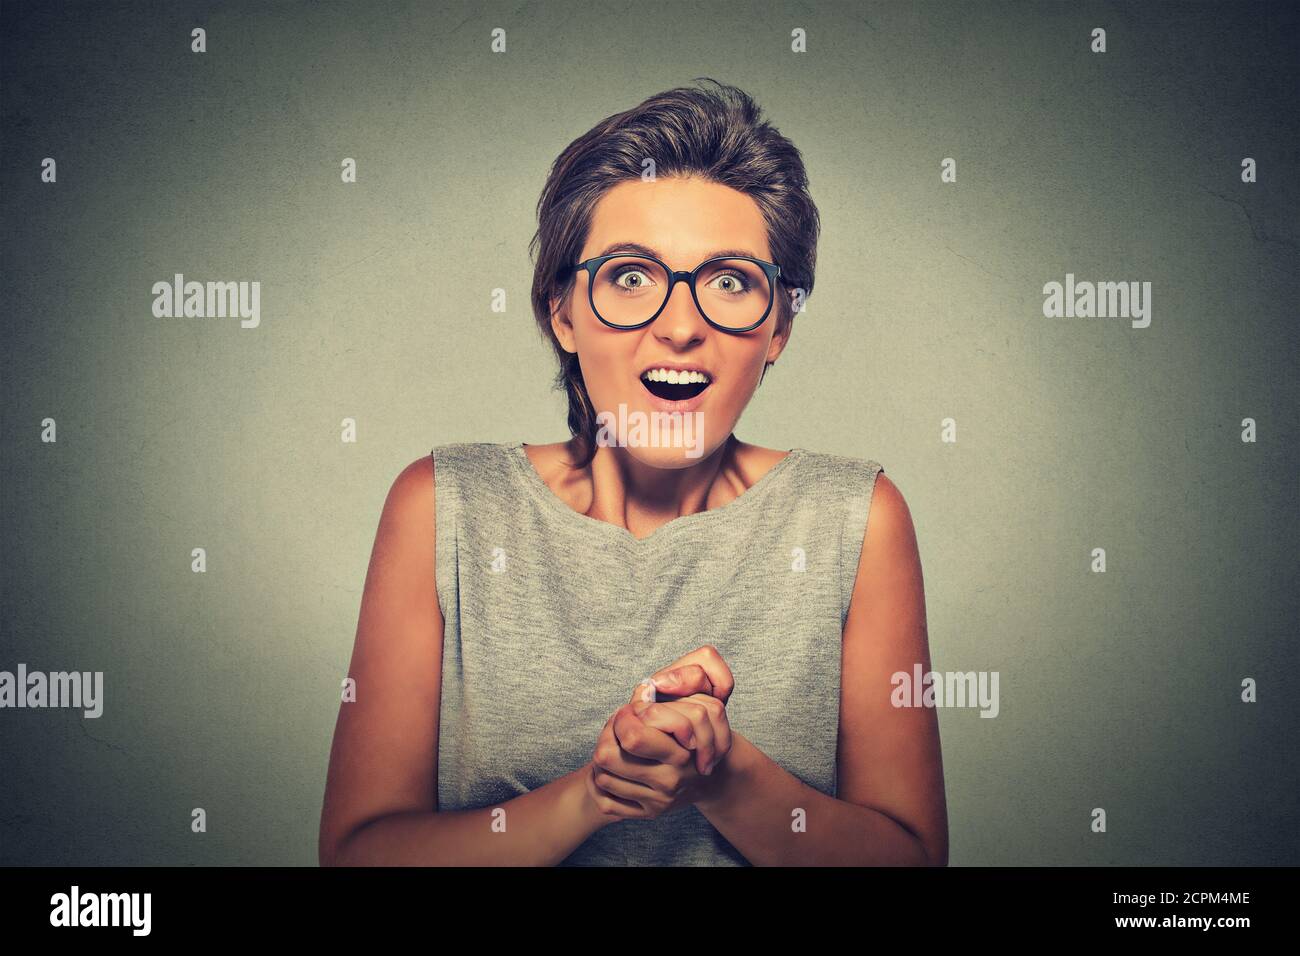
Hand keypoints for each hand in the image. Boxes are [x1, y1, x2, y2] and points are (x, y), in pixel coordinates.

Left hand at [584, 646, 735, 820]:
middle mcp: (668, 781)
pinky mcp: (645, 815)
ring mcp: (656, 802)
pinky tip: (617, 769)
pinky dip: (604, 782)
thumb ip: (681, 684)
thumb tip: (646, 688)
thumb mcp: (701, 704)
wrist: (715, 779)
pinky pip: (605, 799)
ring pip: (602, 776)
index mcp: (681, 754)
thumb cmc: (701, 733)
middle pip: (607, 756)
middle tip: (620, 726)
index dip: (625, 715)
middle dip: (608, 734)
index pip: (632, 735)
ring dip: (604, 755)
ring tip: (619, 745)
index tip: (633, 711)